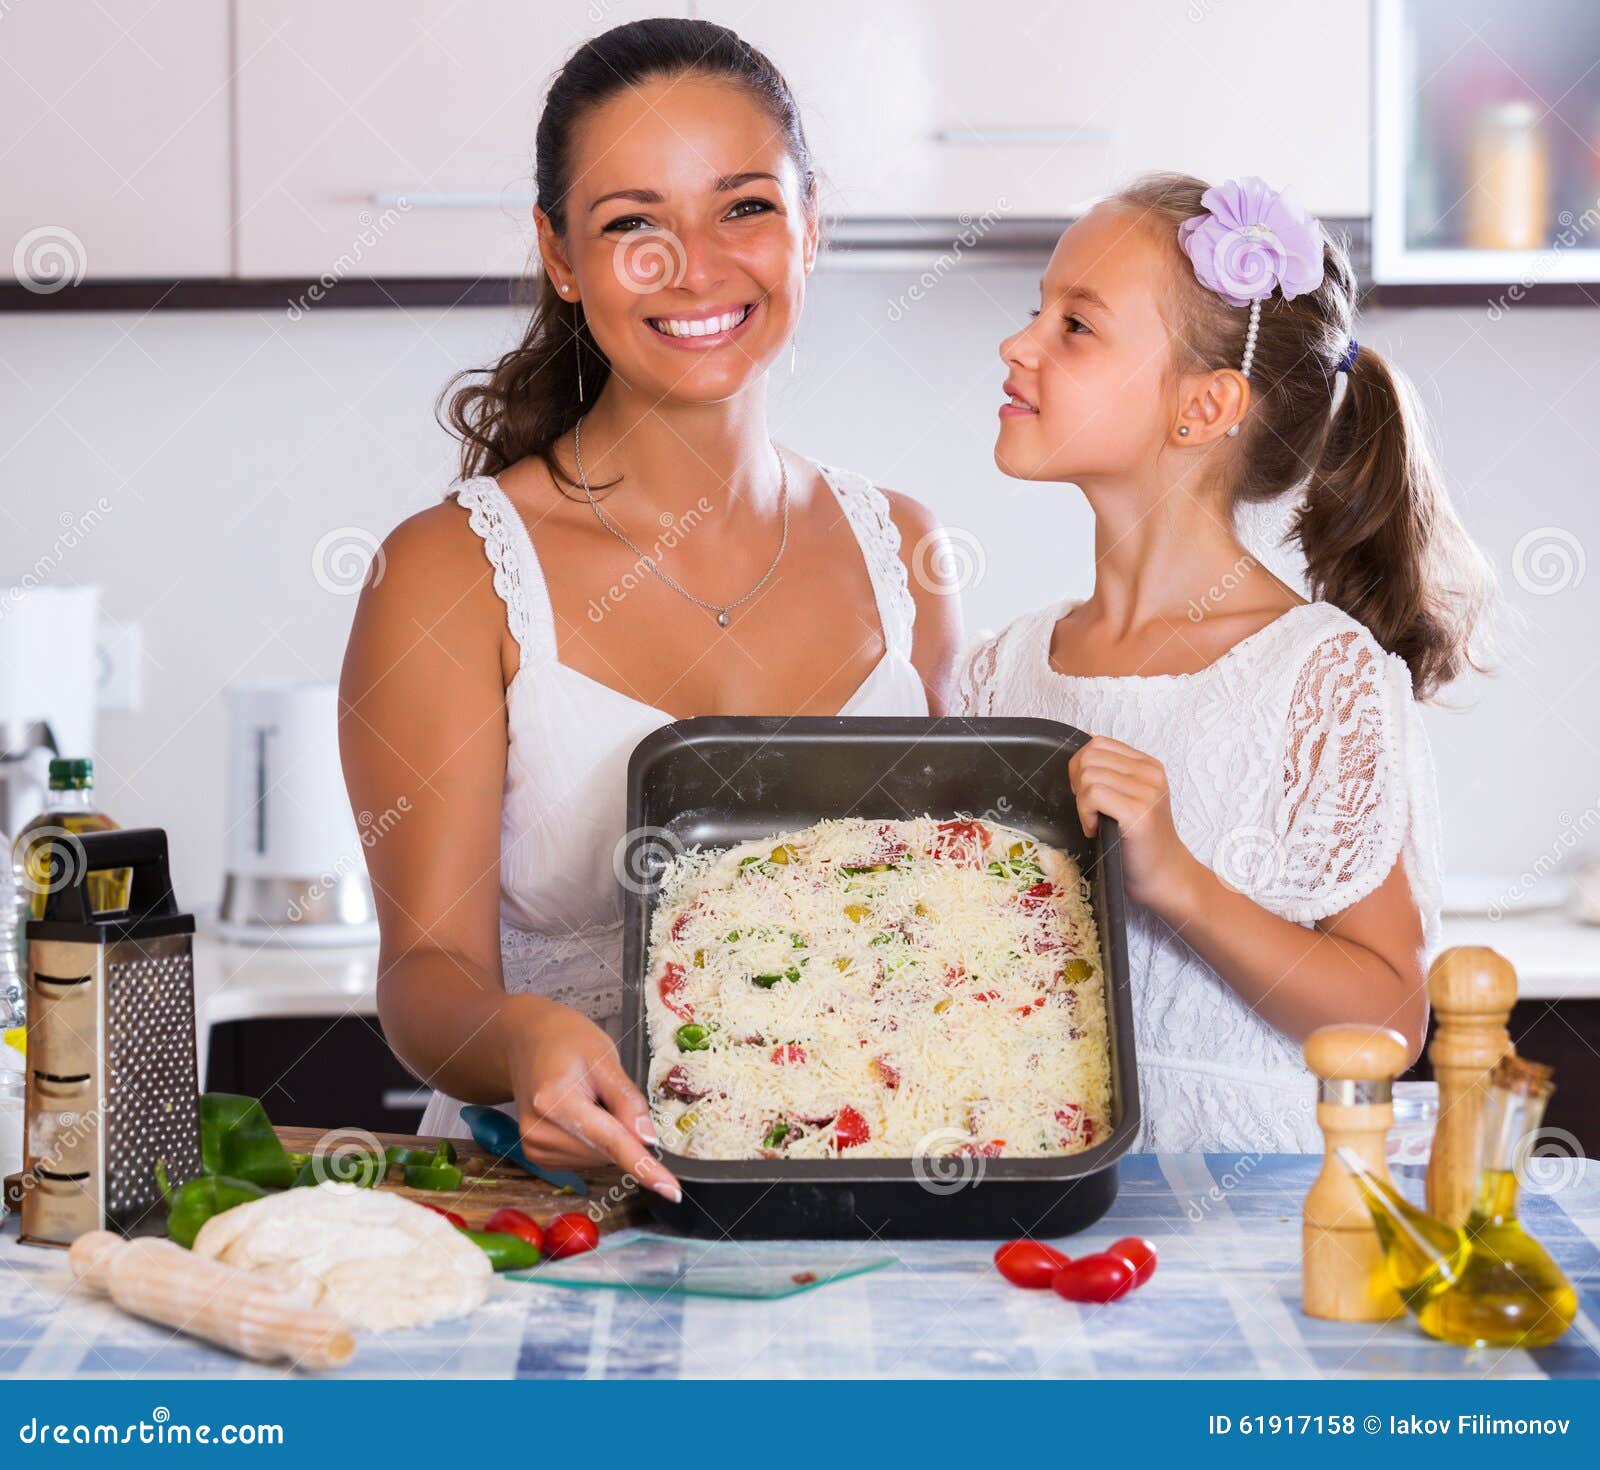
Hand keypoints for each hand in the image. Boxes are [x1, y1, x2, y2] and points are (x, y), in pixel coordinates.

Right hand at [500, 993, 680, 1202]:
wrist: (528, 1042)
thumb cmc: (566, 1041)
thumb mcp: (605, 1058)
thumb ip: (628, 1100)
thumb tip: (648, 1140)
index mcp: (555, 1101)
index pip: (611, 1141)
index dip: (644, 1167)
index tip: (671, 1190)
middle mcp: (540, 1131)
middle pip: (607, 1150)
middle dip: (621, 1128)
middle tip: (603, 1091)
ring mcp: (535, 1147)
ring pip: (600, 1158)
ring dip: (607, 1134)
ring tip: (586, 1097)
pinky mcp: (538, 1156)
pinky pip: (587, 1159)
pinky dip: (594, 1141)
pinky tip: (580, 1113)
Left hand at [1068, 736, 1203, 918]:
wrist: (1163, 875)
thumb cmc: (1139, 842)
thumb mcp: (1129, 798)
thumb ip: (1110, 775)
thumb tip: (1077, 761)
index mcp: (1147, 765)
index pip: (1097, 744)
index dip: (1080, 767)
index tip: (1087, 794)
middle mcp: (1150, 774)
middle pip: (1089, 757)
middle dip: (1077, 784)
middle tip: (1088, 810)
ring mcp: (1147, 792)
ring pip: (1088, 776)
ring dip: (1082, 803)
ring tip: (1095, 822)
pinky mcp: (1138, 812)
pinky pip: (1093, 796)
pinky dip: (1085, 814)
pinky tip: (1096, 829)